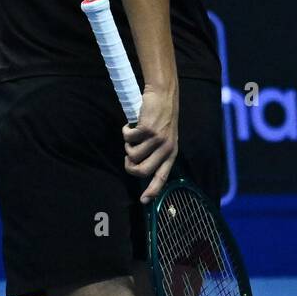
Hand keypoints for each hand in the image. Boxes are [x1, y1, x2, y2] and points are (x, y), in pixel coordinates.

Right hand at [123, 85, 178, 204]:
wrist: (164, 94)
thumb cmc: (162, 117)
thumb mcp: (165, 137)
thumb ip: (156, 152)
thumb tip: (139, 167)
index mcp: (171, 153)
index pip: (162, 177)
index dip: (152, 190)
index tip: (143, 201)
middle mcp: (166, 148)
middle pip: (142, 170)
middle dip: (129, 167)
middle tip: (127, 158)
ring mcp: (157, 139)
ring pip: (132, 154)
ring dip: (127, 145)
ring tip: (132, 135)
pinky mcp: (148, 129)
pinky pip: (128, 138)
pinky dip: (125, 131)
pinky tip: (130, 124)